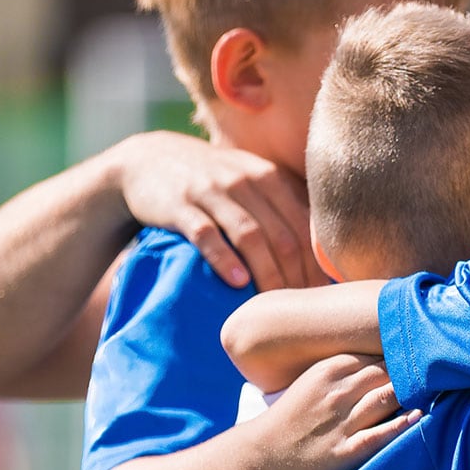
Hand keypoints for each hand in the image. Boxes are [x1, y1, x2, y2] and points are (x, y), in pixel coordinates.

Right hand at [104, 131, 326, 290]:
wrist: (149, 160)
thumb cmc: (211, 181)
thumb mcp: (249, 181)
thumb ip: (282, 207)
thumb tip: (320, 255)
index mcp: (268, 177)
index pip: (303, 225)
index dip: (314, 264)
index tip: (319, 296)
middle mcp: (244, 180)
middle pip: (281, 235)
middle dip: (295, 276)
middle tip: (299, 309)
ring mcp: (211, 192)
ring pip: (250, 235)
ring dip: (266, 273)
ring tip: (273, 305)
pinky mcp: (179, 205)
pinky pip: (206, 234)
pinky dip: (224, 259)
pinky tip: (237, 283)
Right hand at [250, 354, 419, 469]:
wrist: (265, 451)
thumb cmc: (295, 413)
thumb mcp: (315, 378)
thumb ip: (348, 366)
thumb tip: (386, 354)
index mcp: (330, 369)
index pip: (377, 354)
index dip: (403, 354)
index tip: (424, 353)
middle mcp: (338, 392)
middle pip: (387, 373)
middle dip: (412, 371)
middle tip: (438, 370)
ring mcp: (342, 421)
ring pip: (387, 398)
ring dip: (413, 393)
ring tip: (435, 389)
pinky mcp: (345, 450)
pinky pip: (380, 434)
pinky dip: (401, 424)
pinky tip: (419, 417)